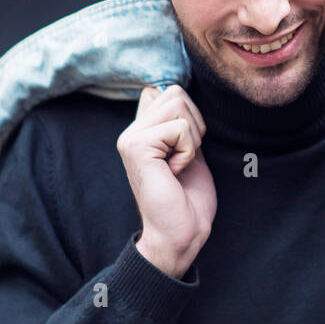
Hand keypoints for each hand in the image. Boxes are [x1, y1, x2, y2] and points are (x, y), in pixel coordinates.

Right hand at [116, 85, 215, 277]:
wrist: (180, 233)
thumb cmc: (187, 198)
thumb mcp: (186, 150)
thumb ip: (175, 123)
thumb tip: (159, 89)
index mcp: (141, 131)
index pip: (168, 91)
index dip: (189, 116)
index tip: (183, 148)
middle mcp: (131, 131)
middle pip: (176, 93)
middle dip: (194, 125)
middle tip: (183, 158)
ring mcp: (130, 138)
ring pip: (178, 105)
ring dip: (191, 138)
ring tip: (178, 165)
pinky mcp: (136, 146)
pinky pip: (180, 128)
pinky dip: (188, 151)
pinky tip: (175, 172)